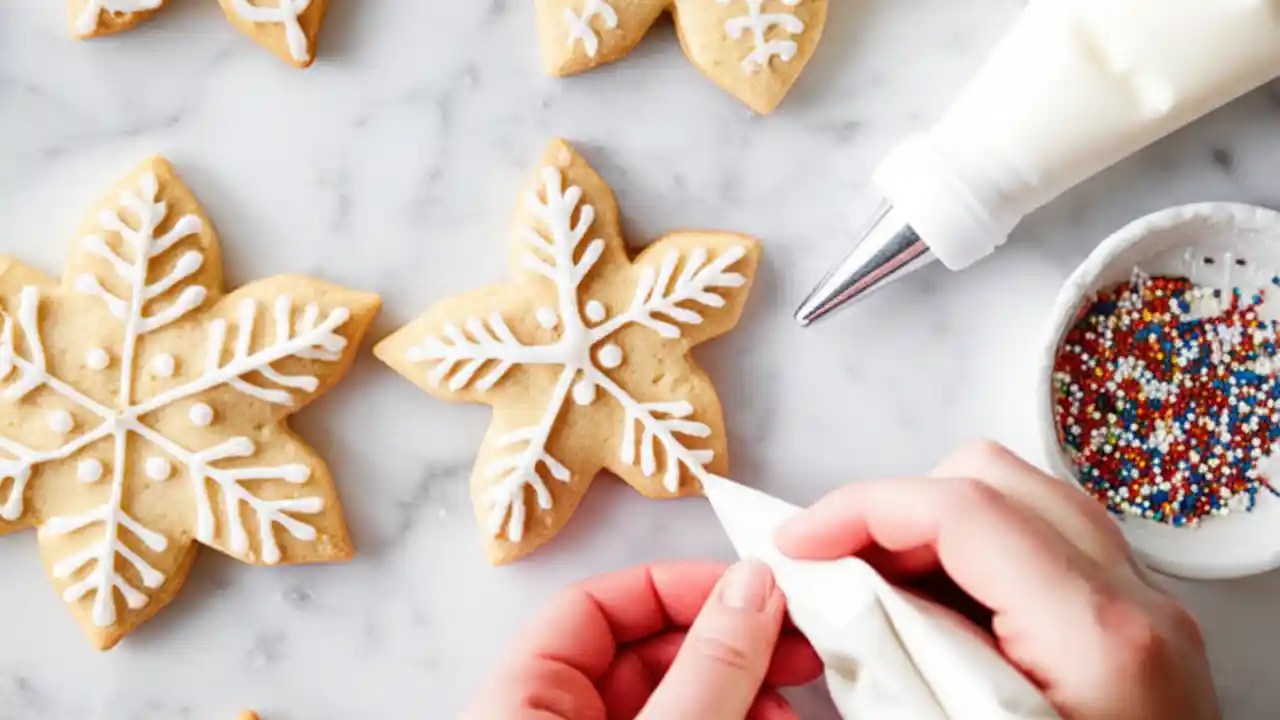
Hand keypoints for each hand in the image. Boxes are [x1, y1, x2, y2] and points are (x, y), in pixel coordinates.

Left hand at [462, 561, 821, 719]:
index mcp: (520, 700)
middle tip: (797, 642)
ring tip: (793, 704)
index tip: (751, 588)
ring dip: (743, 690)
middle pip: (646, 652)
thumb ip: (708, 668)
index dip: (676, 586)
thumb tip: (753, 587)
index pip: (594, 607)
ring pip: (677, 700)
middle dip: (729, 645)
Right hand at [775, 440, 1219, 719]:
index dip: (861, 509)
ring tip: (876, 592)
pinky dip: (973, 560)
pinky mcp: (1136, 634)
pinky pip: (1042, 550)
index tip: (801, 543)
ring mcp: (1144, 616)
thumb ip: (895, 663)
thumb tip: (826, 602)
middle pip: (993, 480)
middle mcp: (1135, 609)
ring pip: (1020, 504)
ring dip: (933, 531)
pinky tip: (933, 620)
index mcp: (1099, 639)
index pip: (962, 509)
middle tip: (836, 567)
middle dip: (896, 511)